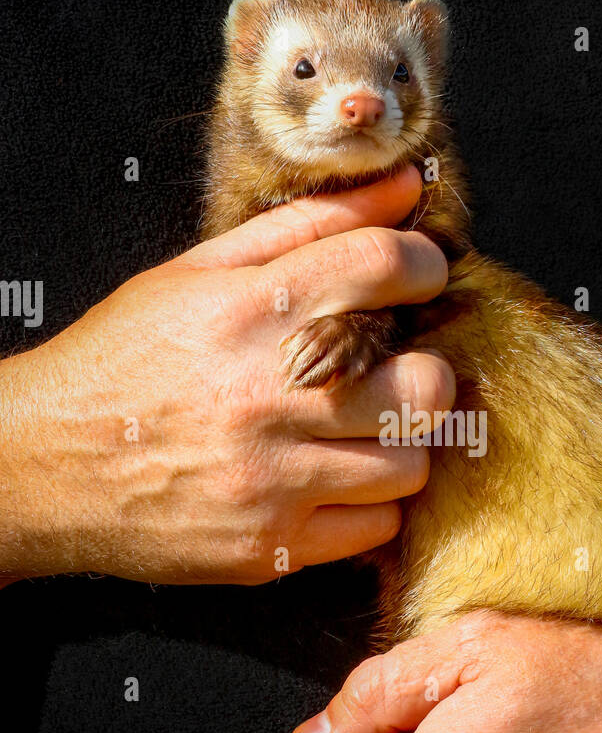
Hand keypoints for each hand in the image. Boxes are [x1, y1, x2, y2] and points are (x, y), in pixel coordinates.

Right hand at [0, 166, 453, 583]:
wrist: (44, 463)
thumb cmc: (124, 361)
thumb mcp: (198, 273)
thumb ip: (309, 224)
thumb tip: (403, 186)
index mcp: (246, 312)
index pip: (381, 265)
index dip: (421, 265)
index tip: (417, 277)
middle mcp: (266, 396)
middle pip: (423, 385)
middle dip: (426, 374)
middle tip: (397, 372)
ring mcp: (272, 480)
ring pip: (410, 465)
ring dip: (398, 444)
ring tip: (358, 431)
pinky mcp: (271, 546)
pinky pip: (377, 527)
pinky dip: (368, 504)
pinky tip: (331, 479)